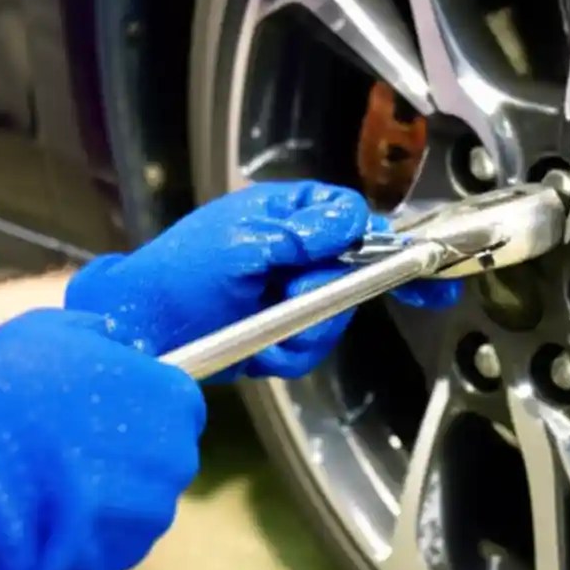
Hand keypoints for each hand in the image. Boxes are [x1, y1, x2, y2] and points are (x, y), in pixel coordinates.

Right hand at [0, 309, 205, 569]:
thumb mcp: (45, 333)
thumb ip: (98, 337)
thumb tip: (120, 343)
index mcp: (170, 401)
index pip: (175, 401)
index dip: (136, 401)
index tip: (96, 405)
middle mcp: (174, 464)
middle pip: (158, 454)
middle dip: (119, 449)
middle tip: (59, 444)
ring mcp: (146, 523)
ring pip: (129, 502)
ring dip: (96, 494)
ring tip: (36, 484)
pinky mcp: (112, 567)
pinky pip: (97, 543)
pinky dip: (73, 534)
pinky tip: (29, 520)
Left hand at [65, 181, 459, 380]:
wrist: (144, 333)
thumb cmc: (181, 274)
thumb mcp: (240, 242)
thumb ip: (299, 233)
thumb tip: (352, 219)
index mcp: (289, 216)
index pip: (356, 221)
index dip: (391, 243)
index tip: (425, 265)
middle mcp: (297, 252)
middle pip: (356, 275)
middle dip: (328, 296)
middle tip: (294, 296)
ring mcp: (291, 295)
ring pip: (336, 317)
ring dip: (303, 329)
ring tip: (264, 326)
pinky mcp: (284, 334)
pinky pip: (311, 348)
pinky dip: (287, 352)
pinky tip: (259, 347)